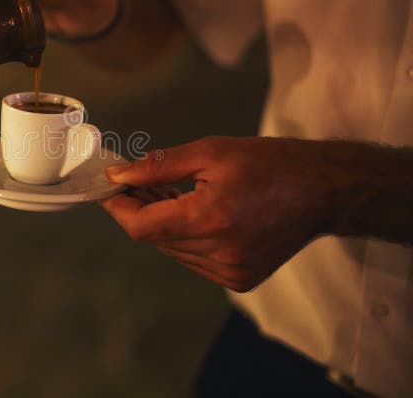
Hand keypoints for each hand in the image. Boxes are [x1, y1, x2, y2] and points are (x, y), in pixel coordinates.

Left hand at [99, 136, 347, 291]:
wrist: (324, 190)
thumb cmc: (269, 163)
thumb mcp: (210, 152)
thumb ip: (158, 167)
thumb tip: (117, 175)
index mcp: (210, 220)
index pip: (141, 227)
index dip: (119, 208)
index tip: (108, 188)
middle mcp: (219, 254)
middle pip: (155, 238)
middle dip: (140, 210)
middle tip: (137, 182)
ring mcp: (230, 272)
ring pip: (172, 250)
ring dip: (162, 223)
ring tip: (171, 193)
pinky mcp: (239, 279)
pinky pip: (194, 259)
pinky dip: (185, 237)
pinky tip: (194, 212)